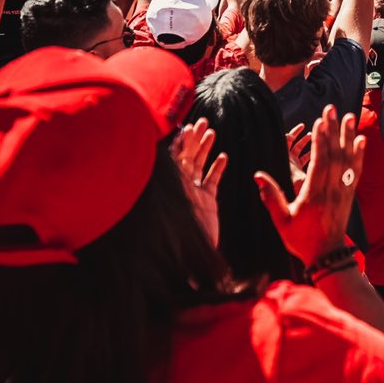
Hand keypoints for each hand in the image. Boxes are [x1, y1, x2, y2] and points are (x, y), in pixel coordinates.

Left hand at [170, 120, 227, 247]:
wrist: (193, 261)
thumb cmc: (178, 241)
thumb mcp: (170, 217)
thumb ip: (168, 197)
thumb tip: (160, 171)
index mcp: (170, 189)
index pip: (172, 161)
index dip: (178, 144)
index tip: (184, 128)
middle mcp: (180, 188)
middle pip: (186, 158)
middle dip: (193, 139)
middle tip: (201, 121)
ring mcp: (194, 194)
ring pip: (199, 166)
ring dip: (205, 148)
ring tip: (211, 132)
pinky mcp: (207, 202)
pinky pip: (212, 181)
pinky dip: (217, 168)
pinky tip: (223, 156)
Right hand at [255, 106, 365, 266]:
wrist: (327, 256)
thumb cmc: (302, 239)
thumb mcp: (281, 220)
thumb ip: (270, 197)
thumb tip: (257, 176)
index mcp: (314, 194)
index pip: (319, 162)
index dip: (320, 140)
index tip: (320, 121)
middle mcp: (332, 189)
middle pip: (334, 154)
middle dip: (333, 129)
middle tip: (331, 108)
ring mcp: (343, 191)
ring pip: (347, 159)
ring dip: (348, 136)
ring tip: (348, 116)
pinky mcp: (349, 194)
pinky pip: (355, 170)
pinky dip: (359, 154)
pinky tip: (361, 140)